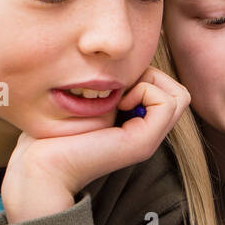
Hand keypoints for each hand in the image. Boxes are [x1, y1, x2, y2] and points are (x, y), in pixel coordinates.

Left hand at [2, 67, 189, 222]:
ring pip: (179, 95)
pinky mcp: (144, 142)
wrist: (45, 165)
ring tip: (122, 96)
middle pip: (179, 93)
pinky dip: (146, 90)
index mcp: (138, 126)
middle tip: (121, 88)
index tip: (116, 85)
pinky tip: (120, 102)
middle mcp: (148, 134)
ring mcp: (149, 140)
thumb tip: (126, 60)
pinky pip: (168, 101)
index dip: (147, 76)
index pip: (168, 90)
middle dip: (153, 77)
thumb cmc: (56, 132)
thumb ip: (112, 88)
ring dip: (151, 83)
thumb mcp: (92, 102)